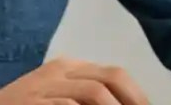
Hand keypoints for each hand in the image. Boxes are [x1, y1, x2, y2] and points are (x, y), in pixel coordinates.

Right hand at [0, 56, 148, 104]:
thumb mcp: (54, 98)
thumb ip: (81, 99)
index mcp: (68, 68)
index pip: (115, 74)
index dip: (138, 95)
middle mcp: (59, 72)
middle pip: (111, 77)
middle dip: (134, 100)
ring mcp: (45, 87)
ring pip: (95, 92)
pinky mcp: (33, 102)